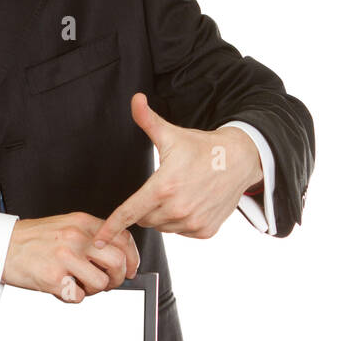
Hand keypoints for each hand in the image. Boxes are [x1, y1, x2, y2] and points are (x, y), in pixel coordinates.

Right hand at [2, 211, 139, 304]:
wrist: (1, 246)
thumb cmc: (32, 240)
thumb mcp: (65, 226)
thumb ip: (90, 236)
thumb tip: (117, 255)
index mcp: (81, 223)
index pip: (123, 238)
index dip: (133, 258)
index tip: (131, 269)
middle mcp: (75, 237)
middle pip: (117, 262)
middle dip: (117, 278)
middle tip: (107, 282)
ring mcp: (64, 257)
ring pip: (101, 283)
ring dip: (94, 290)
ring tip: (79, 284)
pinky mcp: (53, 277)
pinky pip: (78, 296)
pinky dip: (72, 297)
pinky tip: (62, 287)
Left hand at [92, 93, 262, 247]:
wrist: (240, 159)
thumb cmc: (201, 147)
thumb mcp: (172, 134)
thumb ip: (148, 120)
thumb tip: (135, 99)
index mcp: (163, 187)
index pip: (129, 212)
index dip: (112, 227)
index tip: (99, 242)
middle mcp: (177, 209)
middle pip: (144, 219)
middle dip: (147, 206)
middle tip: (163, 187)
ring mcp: (192, 222)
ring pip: (162, 227)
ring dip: (164, 215)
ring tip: (181, 192)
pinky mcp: (205, 231)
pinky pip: (181, 232)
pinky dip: (182, 221)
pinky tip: (193, 202)